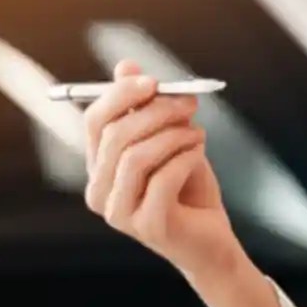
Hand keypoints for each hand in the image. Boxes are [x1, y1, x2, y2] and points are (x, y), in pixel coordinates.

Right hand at [83, 59, 243, 279]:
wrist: (211, 240)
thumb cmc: (187, 186)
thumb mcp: (168, 139)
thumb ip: (146, 107)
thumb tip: (125, 66)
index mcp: (99, 167)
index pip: (95, 121)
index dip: (122, 95)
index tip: (154, 81)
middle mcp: (100, 192)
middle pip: (116, 136)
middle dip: (157, 111)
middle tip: (189, 102)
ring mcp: (120, 213)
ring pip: (137, 156)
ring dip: (174, 135)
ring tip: (197, 134)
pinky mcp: (149, 226)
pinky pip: (163, 178)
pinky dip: (186, 157)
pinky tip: (199, 154)